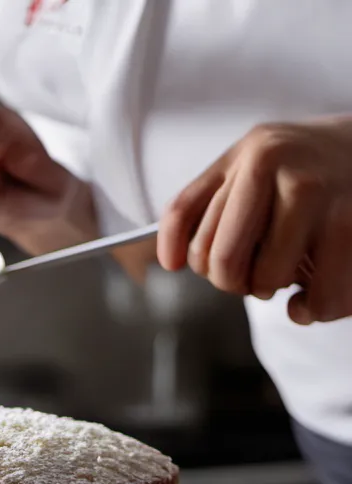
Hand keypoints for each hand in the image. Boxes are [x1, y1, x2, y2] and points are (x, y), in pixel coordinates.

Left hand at [158, 117, 351, 324]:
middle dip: (232, 282)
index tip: (212, 267)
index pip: (189, 227)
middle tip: (252, 275)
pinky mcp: (351, 225)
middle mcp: (282, 166)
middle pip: (221, 262)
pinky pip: (317, 298)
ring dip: (272, 291)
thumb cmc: (305, 169)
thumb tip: (168, 262)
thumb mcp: (250, 165)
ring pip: (264, 280)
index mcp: (251, 153)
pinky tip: (309, 298)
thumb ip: (199, 204)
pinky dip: (310, 310)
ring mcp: (319, 192)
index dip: (196, 262)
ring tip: (288, 273)